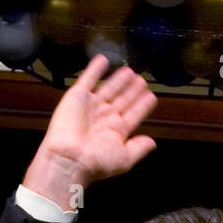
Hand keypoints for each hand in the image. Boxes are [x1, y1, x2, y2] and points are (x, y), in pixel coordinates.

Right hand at [27, 55, 157, 200]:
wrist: (70, 158)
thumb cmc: (96, 161)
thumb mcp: (125, 158)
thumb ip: (139, 148)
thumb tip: (152, 143)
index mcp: (116, 131)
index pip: (133, 114)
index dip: (142, 105)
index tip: (151, 96)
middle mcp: (104, 117)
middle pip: (123, 99)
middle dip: (132, 90)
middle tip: (142, 80)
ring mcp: (91, 106)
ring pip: (109, 88)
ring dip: (119, 79)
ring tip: (130, 71)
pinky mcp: (77, 96)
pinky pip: (88, 79)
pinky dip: (95, 69)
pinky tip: (103, 60)